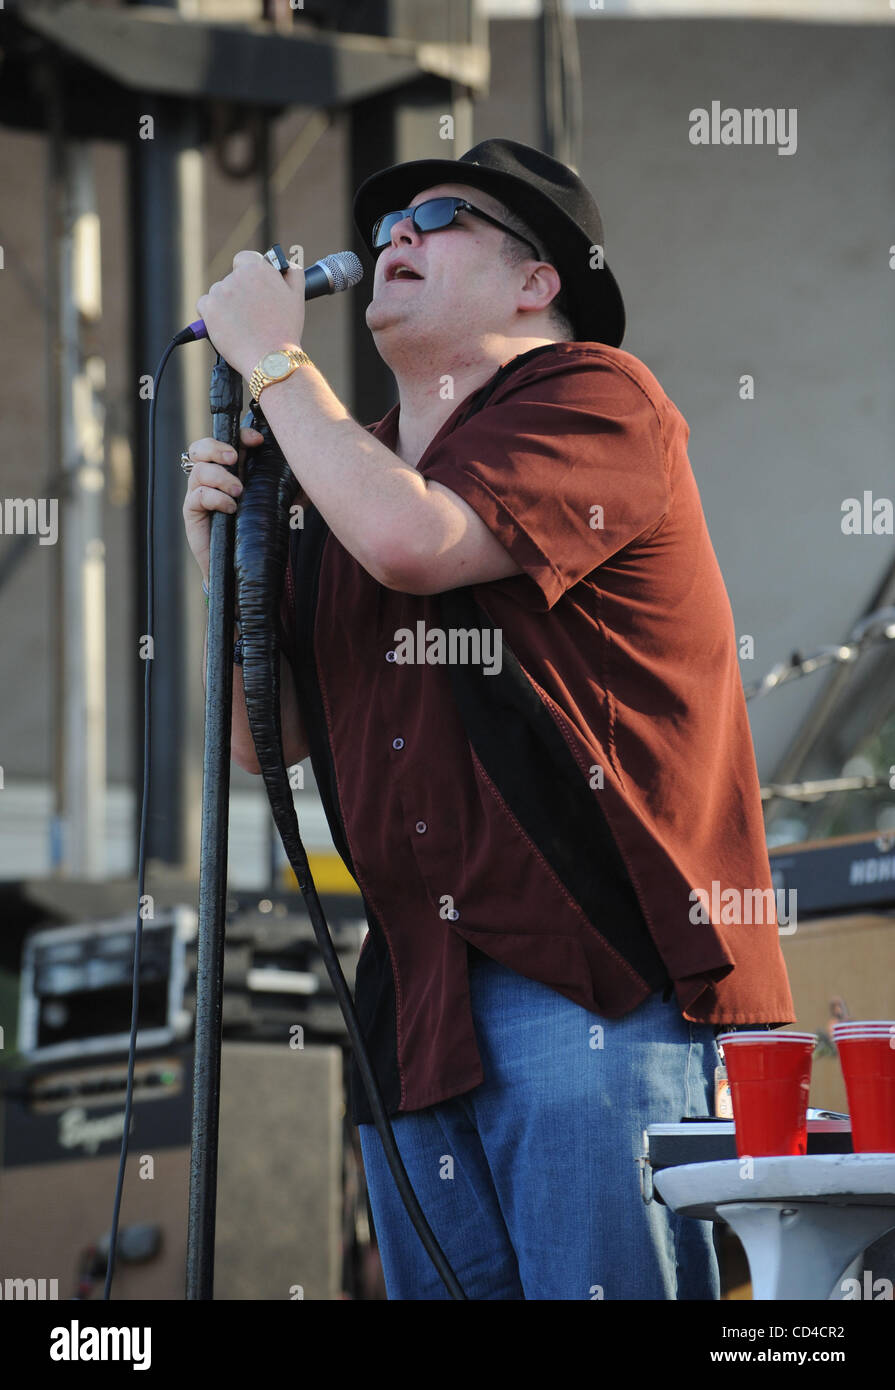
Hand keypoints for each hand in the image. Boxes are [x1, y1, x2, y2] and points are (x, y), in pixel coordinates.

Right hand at [182, 426, 309, 579]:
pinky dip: (214, 498)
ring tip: (239, 492)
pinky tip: (231, 508)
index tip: (258, 440)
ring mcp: (198, 494)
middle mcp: (210, 478)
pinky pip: (197, 496)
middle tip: (234, 458)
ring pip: (199, 471)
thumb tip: (306, 473)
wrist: (240, 568)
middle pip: (200, 448)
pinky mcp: (191, 513)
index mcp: (230, 470)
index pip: (226, 441)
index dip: (239, 435)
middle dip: (216, 448)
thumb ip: (286, 488)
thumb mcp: (275, 504)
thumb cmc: (256, 532)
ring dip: (220, 477)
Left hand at [196, 250, 305, 379]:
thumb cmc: (285, 329)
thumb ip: (292, 272)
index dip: (249, 272)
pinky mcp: (209, 309)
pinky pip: (204, 305)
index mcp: (257, 268)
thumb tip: (285, 263)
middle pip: (232, 279)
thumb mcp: (297, 295)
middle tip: (252, 314)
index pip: (245, 258)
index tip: (253, 287)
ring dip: (226, 304)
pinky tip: (226, 325)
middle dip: (239, 293)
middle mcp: (236, 276)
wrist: (270, 358)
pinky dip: (211, 314)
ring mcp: (220, 292)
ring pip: (219, 293)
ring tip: (242, 325)